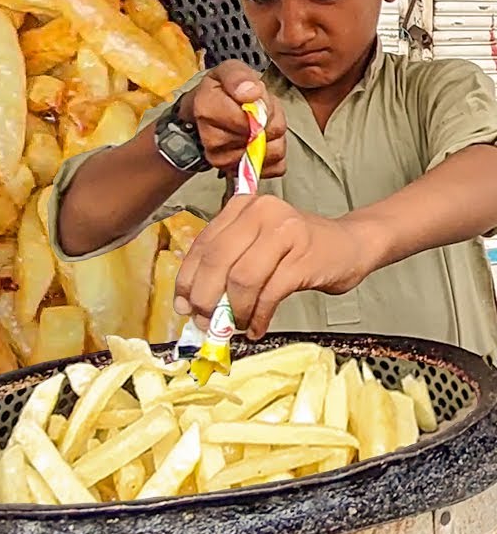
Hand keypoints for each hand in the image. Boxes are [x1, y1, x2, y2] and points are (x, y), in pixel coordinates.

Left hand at [172, 196, 375, 338]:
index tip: (182, 305)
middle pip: (217, 261)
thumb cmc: (297, 248)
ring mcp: (284, 232)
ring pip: (242, 279)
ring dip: (233, 310)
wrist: (350, 244)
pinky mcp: (304, 257)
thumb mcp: (255, 245)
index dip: (187, 280)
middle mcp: (261, 212)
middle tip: (205, 322)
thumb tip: (193, 303)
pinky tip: (255, 327)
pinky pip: (269, 294)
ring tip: (234, 325)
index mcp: (242, 206)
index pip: (202, 245)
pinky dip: (257, 316)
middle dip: (206, 298)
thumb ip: (225, 265)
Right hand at [182, 60, 286, 177]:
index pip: (248, 120)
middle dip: (271, 121)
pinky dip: (274, 153)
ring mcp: (223, 160)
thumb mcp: (229, 71)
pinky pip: (273, 168)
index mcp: (207, 110)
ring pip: (271, 153)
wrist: (206, 112)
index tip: (257, 98)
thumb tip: (251, 94)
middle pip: (263, 137)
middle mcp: (212, 140)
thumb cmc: (220, 91)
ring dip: (274, 137)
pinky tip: (263, 140)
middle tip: (260, 110)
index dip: (264, 107)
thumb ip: (239, 77)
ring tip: (262, 124)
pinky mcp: (237, 171)